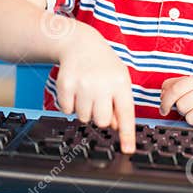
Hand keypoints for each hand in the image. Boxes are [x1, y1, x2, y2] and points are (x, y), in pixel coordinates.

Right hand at [56, 22, 135, 152]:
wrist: (80, 43)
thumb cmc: (104, 65)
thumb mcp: (119, 80)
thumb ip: (120, 104)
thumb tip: (115, 127)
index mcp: (120, 83)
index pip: (125, 113)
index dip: (126, 134)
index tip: (128, 149)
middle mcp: (102, 84)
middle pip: (102, 121)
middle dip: (99, 115)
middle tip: (98, 100)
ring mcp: (82, 84)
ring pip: (83, 118)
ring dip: (84, 109)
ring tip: (86, 91)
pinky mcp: (65, 84)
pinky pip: (66, 110)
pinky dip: (69, 104)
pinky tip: (75, 89)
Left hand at [159, 75, 192, 130]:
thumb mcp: (191, 86)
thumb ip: (172, 86)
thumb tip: (162, 97)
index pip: (175, 89)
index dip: (166, 101)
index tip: (164, 109)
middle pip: (181, 105)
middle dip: (183, 111)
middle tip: (192, 109)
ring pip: (190, 118)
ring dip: (192, 120)